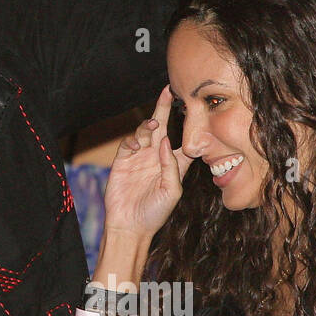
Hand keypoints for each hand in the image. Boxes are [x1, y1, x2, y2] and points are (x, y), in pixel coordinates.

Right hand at [102, 85, 191, 237]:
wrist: (130, 225)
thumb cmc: (156, 212)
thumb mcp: (172, 191)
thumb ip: (172, 166)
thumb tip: (166, 140)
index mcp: (174, 164)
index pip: (183, 139)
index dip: (188, 125)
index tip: (192, 106)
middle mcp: (157, 157)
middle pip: (162, 127)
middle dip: (163, 109)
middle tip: (167, 91)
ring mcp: (139, 158)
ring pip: (144, 132)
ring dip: (148, 125)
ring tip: (153, 125)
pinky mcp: (123, 161)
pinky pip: (128, 143)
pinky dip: (132, 139)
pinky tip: (137, 144)